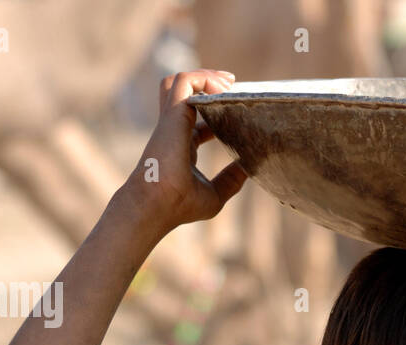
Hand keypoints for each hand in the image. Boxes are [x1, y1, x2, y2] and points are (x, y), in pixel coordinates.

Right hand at [123, 69, 248, 233]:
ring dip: (204, 76)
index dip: (215, 109)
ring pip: (179, 81)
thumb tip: (248, 168)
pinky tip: (222, 88)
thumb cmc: (179, 205)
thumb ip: (231, 179)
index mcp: (181, 145)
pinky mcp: (173, 115)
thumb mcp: (215, 194)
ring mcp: (171, 120)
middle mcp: (174, 129)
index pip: (196, 118)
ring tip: (227, 83)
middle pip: (185, 93)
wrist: (157, 206)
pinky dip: (202, 78)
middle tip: (233, 85)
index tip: (236, 108)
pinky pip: (184, 81)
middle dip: (208, 83)